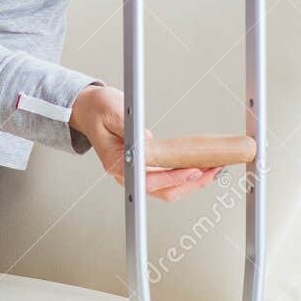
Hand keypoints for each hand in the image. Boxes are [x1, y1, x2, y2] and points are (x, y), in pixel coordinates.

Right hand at [70, 84, 221, 202]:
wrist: (87, 108)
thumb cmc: (97, 109)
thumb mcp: (113, 110)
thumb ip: (131, 129)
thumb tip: (149, 144)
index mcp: (116, 163)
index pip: (147, 180)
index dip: (172, 178)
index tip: (192, 170)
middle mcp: (126, 174)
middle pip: (162, 191)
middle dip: (191, 183)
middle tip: (212, 170)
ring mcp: (135, 173)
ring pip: (168, 189)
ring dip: (192, 182)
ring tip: (212, 170)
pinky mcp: (144, 168)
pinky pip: (167, 179)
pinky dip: (186, 176)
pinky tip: (200, 167)